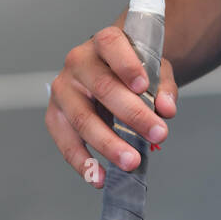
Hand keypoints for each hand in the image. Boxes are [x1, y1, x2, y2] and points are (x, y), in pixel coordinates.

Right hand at [46, 25, 177, 186]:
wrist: (110, 72)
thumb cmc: (132, 69)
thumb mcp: (153, 69)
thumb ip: (163, 87)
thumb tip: (166, 110)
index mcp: (104, 41)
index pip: (112, 45)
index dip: (127, 65)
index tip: (144, 86)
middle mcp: (78, 62)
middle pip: (103, 87)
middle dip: (132, 114)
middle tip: (157, 134)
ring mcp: (62, 89)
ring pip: (83, 119)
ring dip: (109, 144)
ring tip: (132, 162)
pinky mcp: (53, 116)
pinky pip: (66, 143)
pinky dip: (84, 163)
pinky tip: (100, 177)